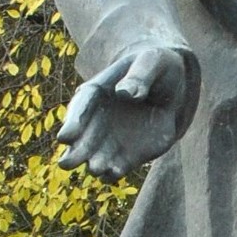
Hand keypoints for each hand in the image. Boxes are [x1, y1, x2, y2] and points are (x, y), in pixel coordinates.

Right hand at [56, 45, 195, 177]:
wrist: (171, 90)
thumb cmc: (157, 69)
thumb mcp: (152, 63)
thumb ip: (139, 75)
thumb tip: (125, 93)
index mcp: (98, 92)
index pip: (80, 106)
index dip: (72, 123)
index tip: (65, 138)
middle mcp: (97, 119)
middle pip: (81, 139)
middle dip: (75, 152)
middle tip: (66, 164)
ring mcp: (110, 139)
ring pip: (95, 157)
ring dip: (94, 164)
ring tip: (95, 169)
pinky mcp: (126, 155)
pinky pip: (115, 168)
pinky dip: (113, 172)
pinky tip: (115, 173)